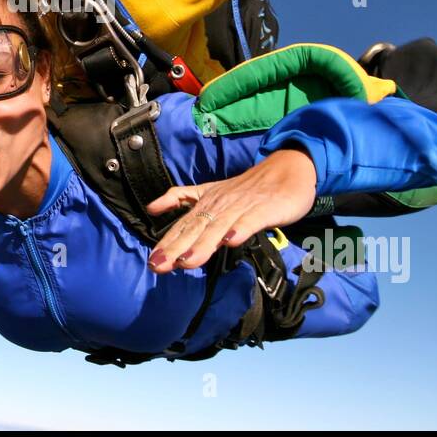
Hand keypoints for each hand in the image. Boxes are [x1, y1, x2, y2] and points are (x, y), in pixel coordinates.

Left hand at [144, 148, 317, 273]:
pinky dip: (240, 230)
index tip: (151, 262)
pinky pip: (250, 221)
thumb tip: (150, 207)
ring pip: (219, 228)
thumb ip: (182, 198)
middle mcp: (219, 205)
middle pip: (195, 229)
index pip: (182, 226)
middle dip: (176, 248)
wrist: (286, 171)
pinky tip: (231, 242)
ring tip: (186, 262)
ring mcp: (241, 208)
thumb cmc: (246, 188)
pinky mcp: (263, 210)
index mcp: (206, 204)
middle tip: (158, 266)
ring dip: (203, 245)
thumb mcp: (210, 192)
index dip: (166, 244)